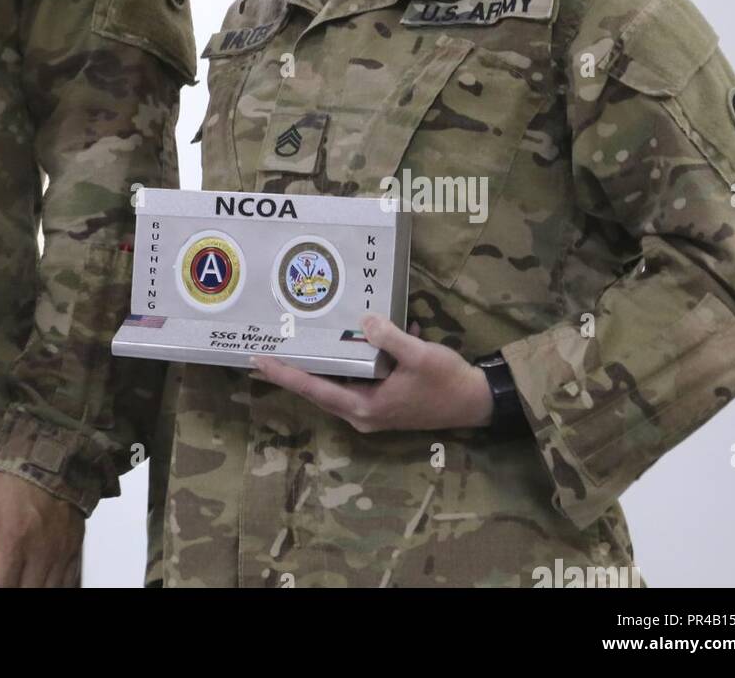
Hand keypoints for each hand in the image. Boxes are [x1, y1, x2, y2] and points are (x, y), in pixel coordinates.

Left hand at [0, 469, 83, 586]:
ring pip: (48, 591)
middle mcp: (40, 552)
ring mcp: (61, 552)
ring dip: (31, 589)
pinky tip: (40, 581)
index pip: (1, 587)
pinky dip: (53, 586)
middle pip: (25, 592)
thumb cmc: (13, 474)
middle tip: (0, 579)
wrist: (55, 452)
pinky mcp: (75, 547)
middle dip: (10, 589)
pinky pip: (67, 581)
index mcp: (14, 540)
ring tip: (18, 580)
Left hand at [249, 314, 493, 432]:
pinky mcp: (383, 400)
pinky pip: (357, 377)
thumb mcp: (419, 356)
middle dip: (294, 368)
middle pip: (318, 388)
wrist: (477, 401)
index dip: (285, 374)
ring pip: (337, 382)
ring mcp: (372, 409)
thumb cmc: (446, 382)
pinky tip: (359, 333)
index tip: (258, 361)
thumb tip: (364, 321)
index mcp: (364, 407)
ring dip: (322, 361)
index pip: (314, 390)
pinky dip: (353, 358)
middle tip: (265, 348)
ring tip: (297, 340)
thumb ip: (389, 337)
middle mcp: (362, 413)